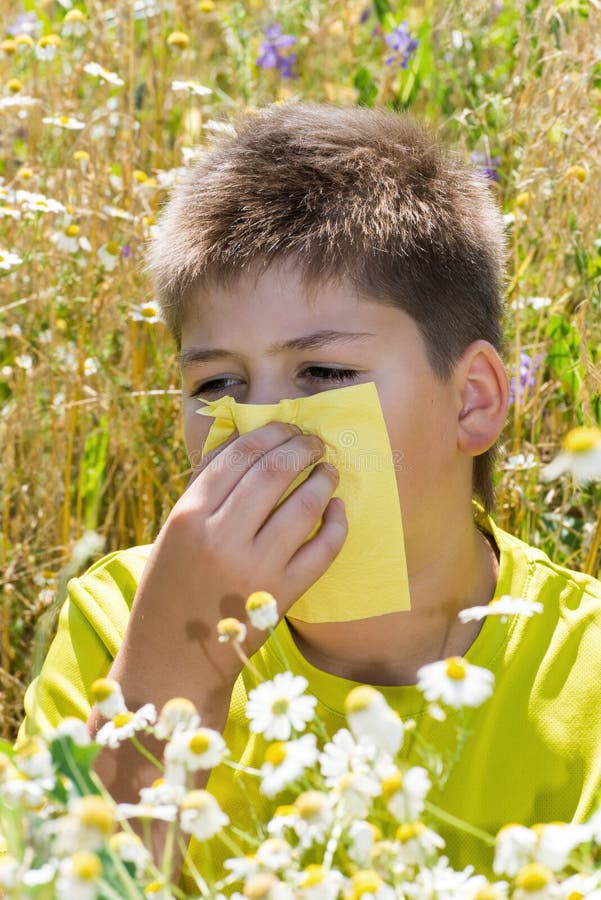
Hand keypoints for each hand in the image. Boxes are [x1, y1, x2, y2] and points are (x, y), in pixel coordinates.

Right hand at [116, 422, 346, 706]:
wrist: (173, 657)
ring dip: (323, 479)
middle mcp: (222, 537)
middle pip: (274, 471)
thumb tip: (247, 440)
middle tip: (314, 443)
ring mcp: (255, 567)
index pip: (239, 454)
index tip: (289, 428)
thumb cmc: (172, 586)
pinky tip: (337, 509)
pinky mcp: (283, 595)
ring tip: (329, 470)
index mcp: (189, 516)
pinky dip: (336, 523)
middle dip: (301, 447)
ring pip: (304, 505)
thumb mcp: (174, 532)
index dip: (271, 433)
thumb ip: (205, 489)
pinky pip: (323, 548)